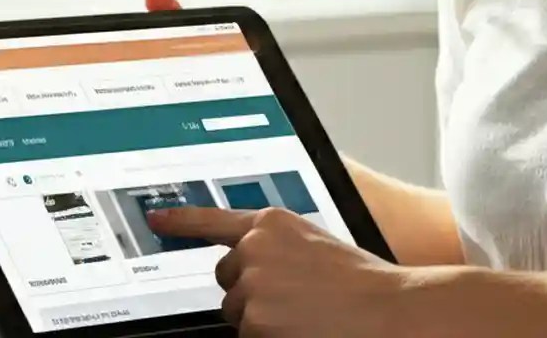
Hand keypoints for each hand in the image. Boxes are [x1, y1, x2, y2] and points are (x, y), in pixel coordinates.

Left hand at [148, 207, 418, 336]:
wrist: (389, 310)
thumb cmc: (363, 283)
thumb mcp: (314, 246)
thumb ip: (277, 248)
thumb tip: (249, 261)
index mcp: (271, 223)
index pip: (212, 220)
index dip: (180, 222)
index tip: (156, 220)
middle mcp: (254, 249)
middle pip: (227, 278)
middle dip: (250, 290)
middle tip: (294, 299)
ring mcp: (251, 286)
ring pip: (238, 312)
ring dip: (262, 318)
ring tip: (307, 315)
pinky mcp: (253, 321)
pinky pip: (248, 335)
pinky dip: (269, 336)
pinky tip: (302, 329)